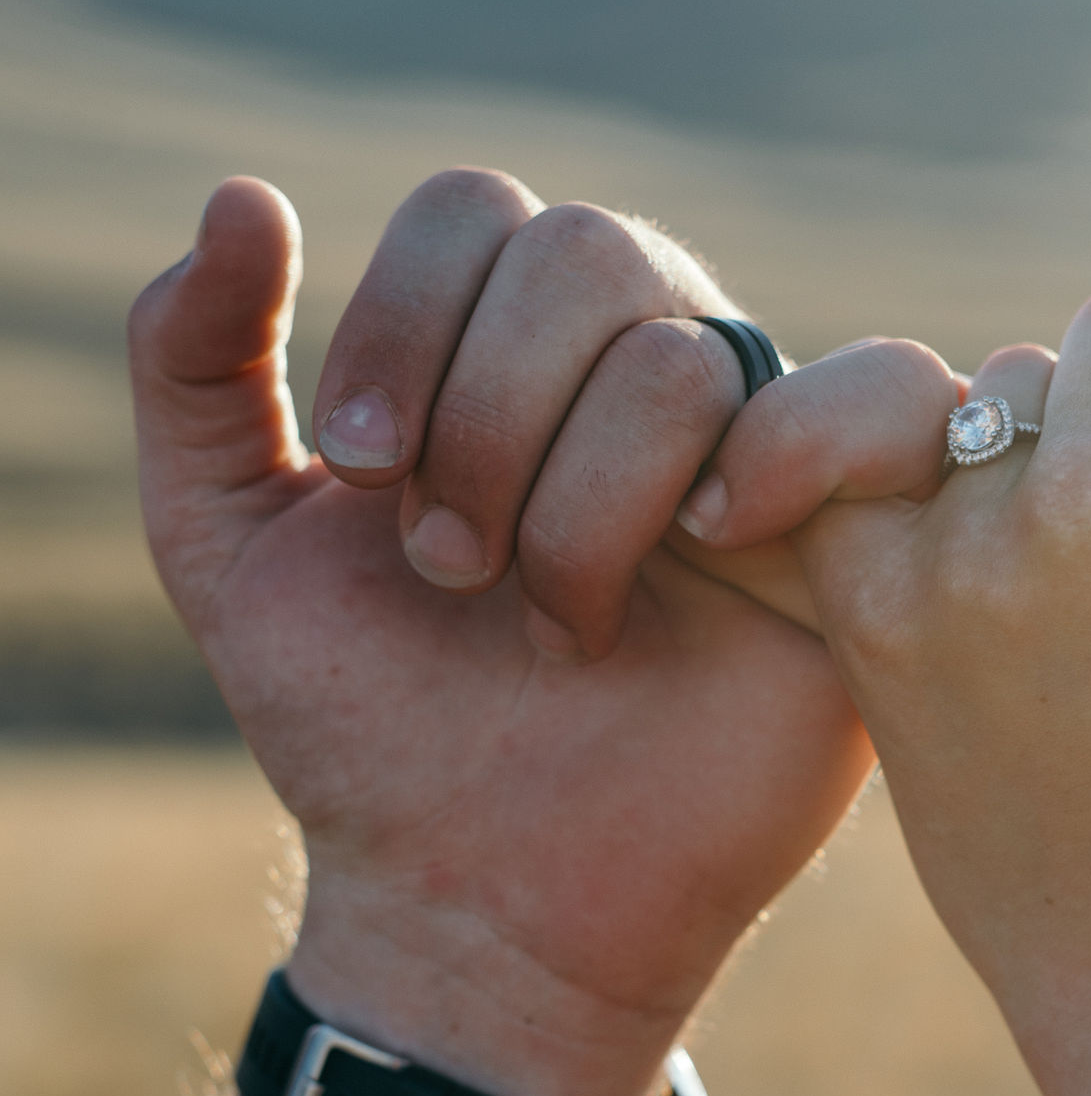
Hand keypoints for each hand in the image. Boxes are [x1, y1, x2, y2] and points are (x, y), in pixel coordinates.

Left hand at [129, 171, 878, 1095]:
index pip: (479, 210)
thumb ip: (195, 365)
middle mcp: (641, 372)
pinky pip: (891, 392)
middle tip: (450, 568)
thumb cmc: (369, 731)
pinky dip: (802, 448)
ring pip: (688, 354)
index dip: (402, 321)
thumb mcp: (225, 544)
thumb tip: (241, 192)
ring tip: (557, 633)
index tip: (357, 471)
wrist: (480, 903)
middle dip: (487, 417)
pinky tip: (719, 551)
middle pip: (587, 249)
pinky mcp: (855, 541)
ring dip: (584, 508)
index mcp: (508, 349)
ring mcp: (756, 450)